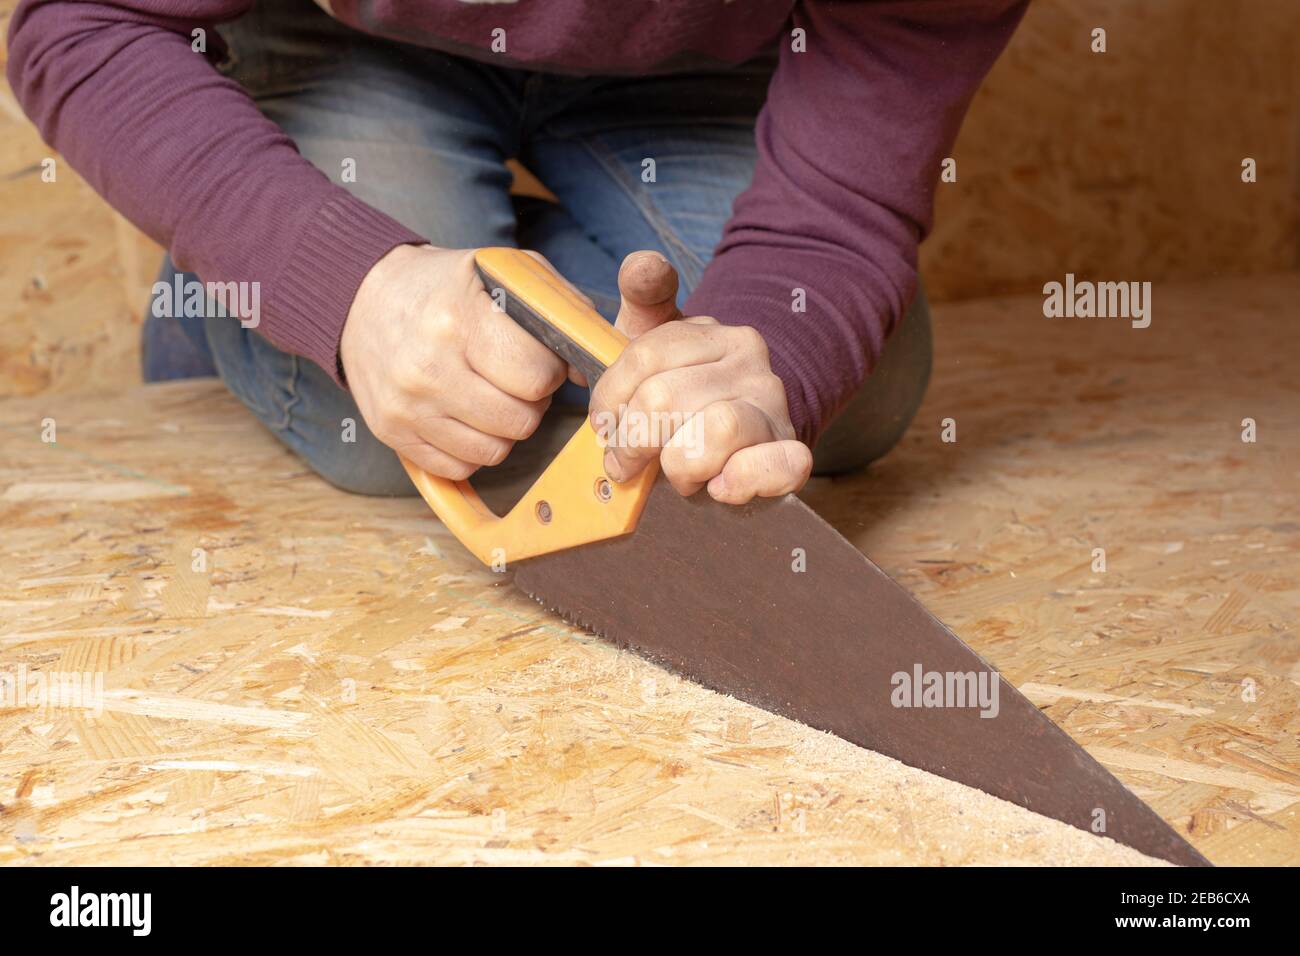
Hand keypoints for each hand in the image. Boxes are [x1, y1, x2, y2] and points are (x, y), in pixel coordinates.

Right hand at [340, 244, 567, 478]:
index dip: (549, 372)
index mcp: (458, 319)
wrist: (361, 300)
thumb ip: (557, 310)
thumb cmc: (444, 288)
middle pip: (520, 421)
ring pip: (495, 451)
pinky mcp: (392, 433)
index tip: (538, 358)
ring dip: (504, 428)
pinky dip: (472, 447)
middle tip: (515, 379)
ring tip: (491, 395)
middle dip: (530, 402)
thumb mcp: (501, 272)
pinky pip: (460, 467)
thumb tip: (587, 366)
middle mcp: (428, 367)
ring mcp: (407, 406)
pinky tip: (465, 414)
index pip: (535, 377)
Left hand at [590, 252, 812, 503]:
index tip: (604, 422)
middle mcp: (753, 363)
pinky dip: (737, 482)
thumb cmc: (687, 402)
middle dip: (632, 441)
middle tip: (627, 461)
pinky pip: (770, 467)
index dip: (611, 398)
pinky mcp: (791, 453)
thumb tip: (642, 263)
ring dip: (679, 466)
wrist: (745, 443)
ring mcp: (775, 407)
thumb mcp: (657, 349)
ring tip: (674, 474)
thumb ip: (645, 302)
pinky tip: (719, 486)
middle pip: (665, 398)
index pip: (645, 356)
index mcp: (719, 334)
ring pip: (715, 431)